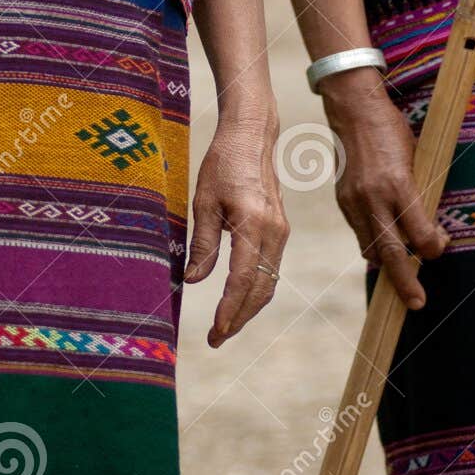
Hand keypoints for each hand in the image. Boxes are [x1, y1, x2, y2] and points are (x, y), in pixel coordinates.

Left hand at [182, 106, 288, 345]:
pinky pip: (272, 268)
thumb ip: (202, 243)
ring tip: (226, 326)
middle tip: (217, 340)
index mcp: (253, 224)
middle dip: (240, 318)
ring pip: (270, 282)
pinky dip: (258, 289)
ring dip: (250, 307)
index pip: (243, 280)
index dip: (229, 311)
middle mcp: (274, 231)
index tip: (215, 333)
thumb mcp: (204, 200)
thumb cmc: (223, 163)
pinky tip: (240, 298)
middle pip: (261, 289)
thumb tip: (193, 281)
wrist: (252, 135)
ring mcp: (282, 230)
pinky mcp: (281, 228)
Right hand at [321, 69, 448, 309]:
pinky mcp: (343, 199)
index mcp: (399, 184)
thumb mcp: (416, 158)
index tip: (441, 245)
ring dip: (386, 265)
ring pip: (370, 247)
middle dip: (405, 282)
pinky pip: (358, 232)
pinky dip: (370, 244)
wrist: (353, 110)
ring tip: (400, 279)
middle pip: (391, 252)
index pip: (419, 233)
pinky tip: (379, 251)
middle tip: (417, 303)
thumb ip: (419, 193)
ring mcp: (355, 200)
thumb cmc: (392, 130)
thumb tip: (425, 227)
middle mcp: (374, 196)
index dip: (433, 247)